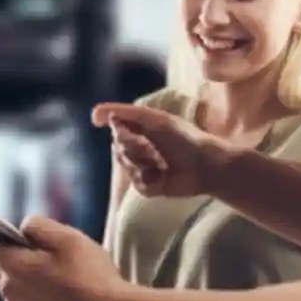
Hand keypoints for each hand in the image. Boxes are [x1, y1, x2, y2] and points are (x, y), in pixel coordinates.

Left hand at [0, 215, 131, 300]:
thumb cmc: (90, 274)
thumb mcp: (66, 236)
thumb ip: (38, 225)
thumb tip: (23, 228)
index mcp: (13, 267)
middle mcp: (10, 291)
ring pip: (7, 280)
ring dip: (8, 264)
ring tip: (13, 251)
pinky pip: (20, 294)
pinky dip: (22, 281)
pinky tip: (36, 274)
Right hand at [92, 103, 229, 197]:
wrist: (204, 166)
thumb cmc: (184, 138)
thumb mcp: (156, 120)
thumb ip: (129, 114)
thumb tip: (103, 115)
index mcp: (142, 128)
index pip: (116, 124)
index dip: (109, 122)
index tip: (96, 120)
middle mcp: (140, 146)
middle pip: (118, 145)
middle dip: (133, 146)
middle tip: (152, 147)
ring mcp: (144, 167)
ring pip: (124, 164)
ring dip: (141, 162)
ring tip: (161, 162)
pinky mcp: (149, 186)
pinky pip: (135, 182)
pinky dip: (148, 178)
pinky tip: (163, 176)